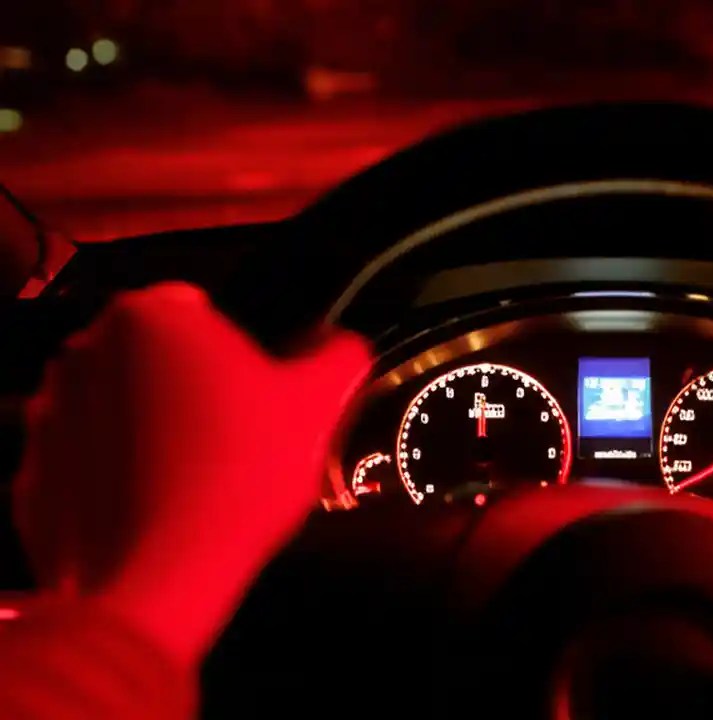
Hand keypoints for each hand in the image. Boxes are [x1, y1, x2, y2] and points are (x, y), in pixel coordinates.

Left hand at [16, 283, 369, 666]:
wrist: (155, 582)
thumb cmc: (239, 478)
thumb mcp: (317, 407)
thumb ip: (339, 355)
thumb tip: (339, 344)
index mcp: (150, 316)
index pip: (205, 311)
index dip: (240, 356)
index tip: (258, 401)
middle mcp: (85, 351)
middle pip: (157, 358)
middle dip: (191, 389)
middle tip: (235, 442)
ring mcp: (49, 414)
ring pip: (121, 408)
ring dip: (154, 430)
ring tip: (197, 481)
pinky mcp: (32, 474)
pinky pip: (89, 463)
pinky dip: (117, 477)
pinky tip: (158, 507)